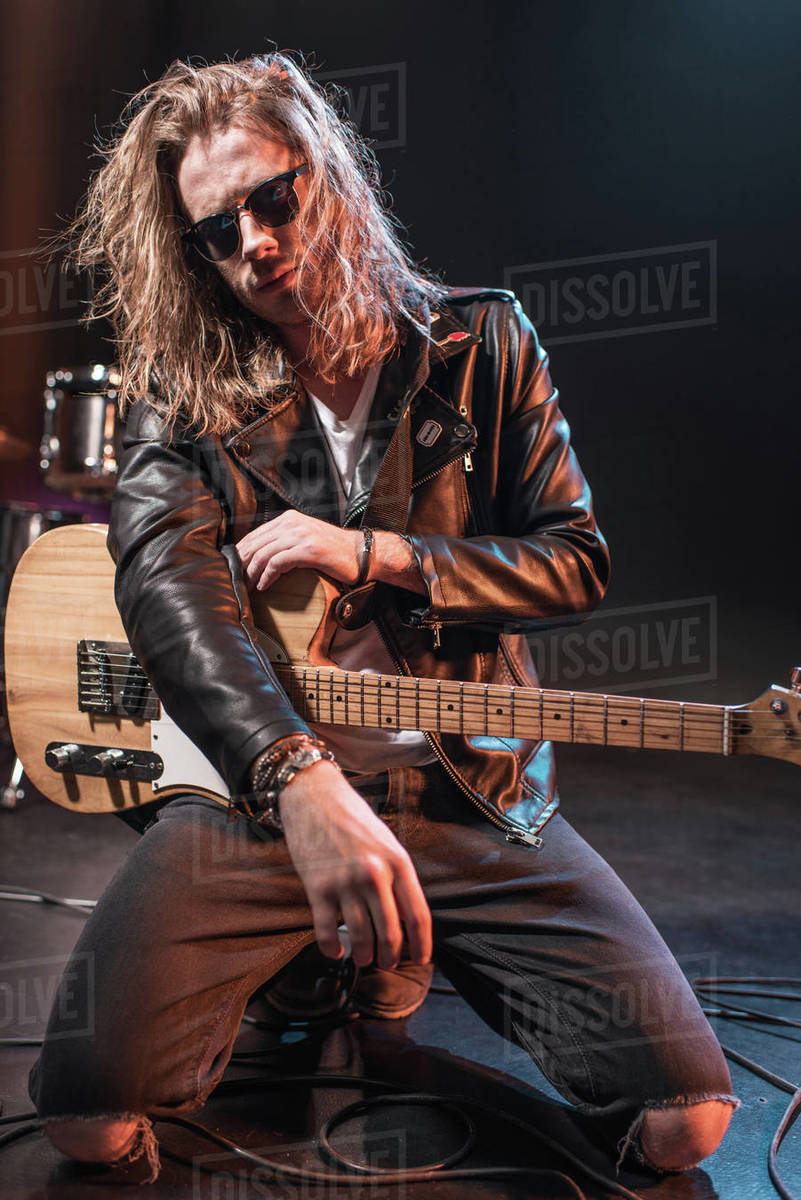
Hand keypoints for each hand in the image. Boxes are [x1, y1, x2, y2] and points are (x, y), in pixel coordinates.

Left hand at [236, 511, 360, 589]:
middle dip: (243, 565)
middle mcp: (293, 523)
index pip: (255, 535)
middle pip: (255, 544)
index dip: (242, 553)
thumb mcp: (306, 539)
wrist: (362, 554)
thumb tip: (262, 557)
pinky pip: (277, 563)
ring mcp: (301, 535)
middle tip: (237, 582)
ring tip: (249, 587)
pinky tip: (264, 586)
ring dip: (252, 574)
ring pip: (263, 554)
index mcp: (289, 519)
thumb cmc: (336, 551)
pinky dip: (267, 576)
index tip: (236, 570)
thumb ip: (286, 541)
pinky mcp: (308, 550)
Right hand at [277, 760, 432, 969]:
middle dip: (391, 956)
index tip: (421, 960)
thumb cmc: (353, 819)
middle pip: (391, 932)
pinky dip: (331, 947)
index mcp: (398, 862)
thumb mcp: (387, 842)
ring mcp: (345, 882)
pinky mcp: (318, 887)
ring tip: (363, 959)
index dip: (422, 944)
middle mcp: (374, 874)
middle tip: (387, 963)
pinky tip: (336, 951)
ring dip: (363, 955)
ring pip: (360, 936)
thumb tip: (406, 917)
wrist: (314, 796)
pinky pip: (326, 930)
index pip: (418, 914)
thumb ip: (397, 876)